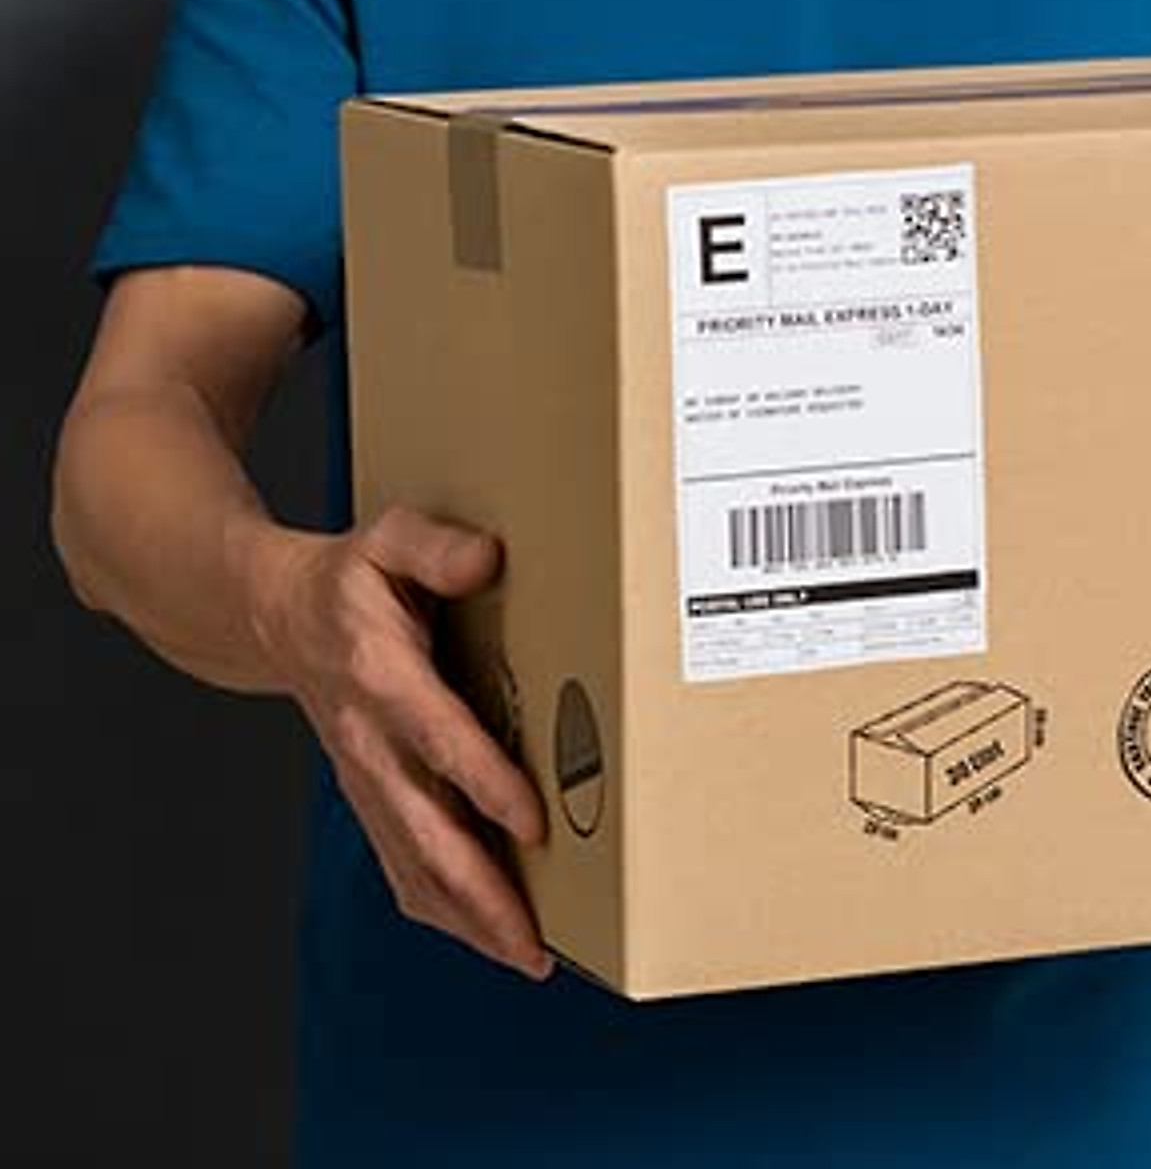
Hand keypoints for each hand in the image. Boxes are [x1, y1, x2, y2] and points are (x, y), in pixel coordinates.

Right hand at [250, 503, 553, 980]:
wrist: (273, 616)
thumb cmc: (346, 579)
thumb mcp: (387, 539)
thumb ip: (437, 548)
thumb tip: (489, 560)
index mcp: (377, 672)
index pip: (435, 736)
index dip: (482, 782)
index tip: (533, 823)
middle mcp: (366, 737)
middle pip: (422, 827)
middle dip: (479, 889)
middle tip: (534, 940)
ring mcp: (363, 775)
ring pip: (411, 861)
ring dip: (466, 915)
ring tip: (525, 954)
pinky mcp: (367, 795)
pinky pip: (399, 863)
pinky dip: (439, 906)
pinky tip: (481, 932)